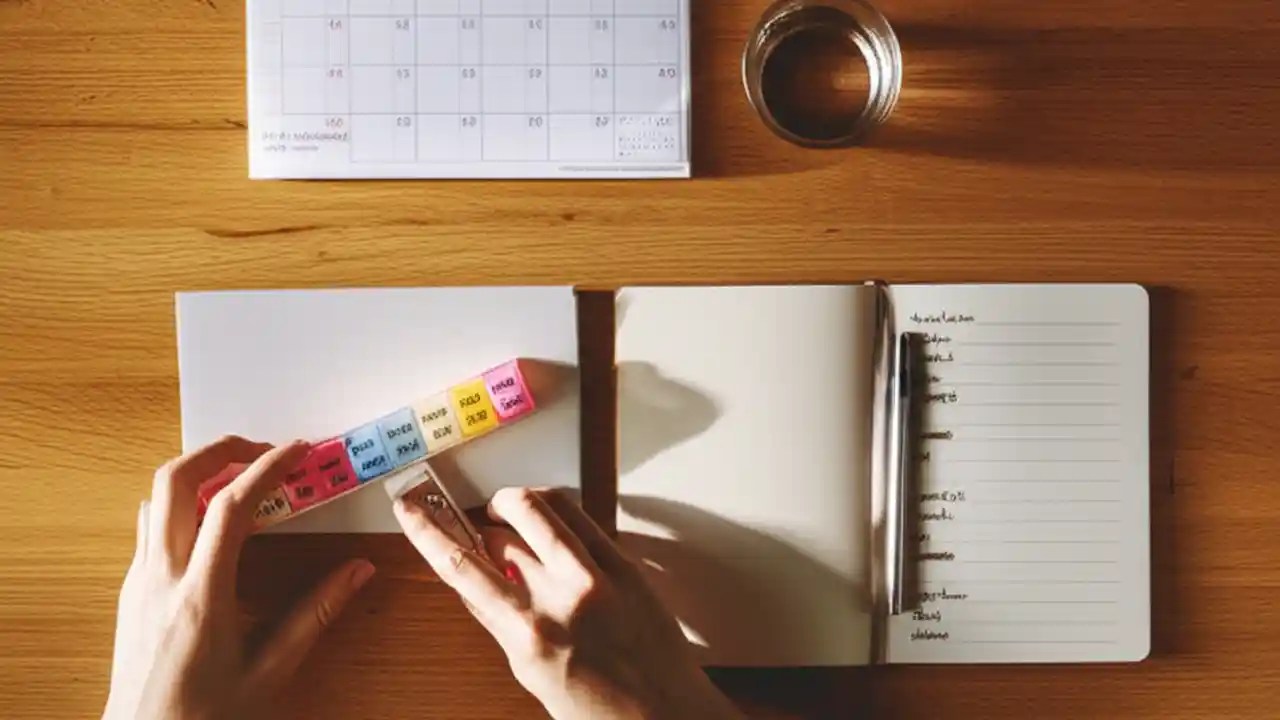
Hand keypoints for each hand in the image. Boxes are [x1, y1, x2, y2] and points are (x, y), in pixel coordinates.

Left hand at [103, 437, 375, 719]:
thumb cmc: (201, 717)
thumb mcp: (269, 672)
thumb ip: (314, 615)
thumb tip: (356, 572)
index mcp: (200, 595)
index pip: (231, 506)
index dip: (268, 467)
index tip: (298, 450)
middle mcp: (160, 577)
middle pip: (176, 479)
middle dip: (220, 450)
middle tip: (263, 448)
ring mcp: (138, 581)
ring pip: (156, 497)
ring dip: (197, 473)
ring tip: (240, 477)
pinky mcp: (129, 591)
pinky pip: (151, 525)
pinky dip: (182, 503)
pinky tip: (212, 523)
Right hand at [393, 487, 741, 719]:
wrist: (667, 715)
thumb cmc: (601, 710)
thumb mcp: (530, 674)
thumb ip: (499, 624)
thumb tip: (469, 584)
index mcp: (529, 637)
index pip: (463, 569)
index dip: (428, 533)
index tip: (410, 509)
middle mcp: (563, 599)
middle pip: (504, 527)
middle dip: (485, 523)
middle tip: (482, 528)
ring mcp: (599, 577)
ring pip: (542, 506)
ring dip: (517, 504)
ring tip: (511, 515)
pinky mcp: (626, 565)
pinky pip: (581, 518)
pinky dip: (556, 512)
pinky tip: (551, 525)